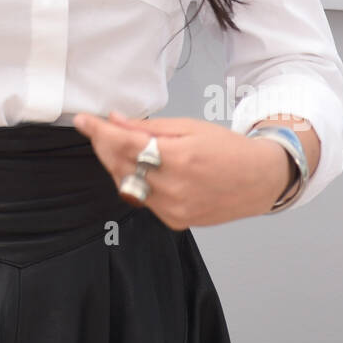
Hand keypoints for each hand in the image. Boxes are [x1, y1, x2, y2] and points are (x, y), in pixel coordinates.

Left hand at [72, 110, 293, 228]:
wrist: (258, 180)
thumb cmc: (228, 149)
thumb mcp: (189, 127)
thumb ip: (148, 127)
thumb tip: (115, 120)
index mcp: (179, 158)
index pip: (125, 144)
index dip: (99, 131)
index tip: (83, 121)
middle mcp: (174, 188)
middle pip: (121, 166)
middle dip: (104, 146)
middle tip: (98, 130)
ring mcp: (174, 209)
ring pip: (127, 185)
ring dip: (116, 164)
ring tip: (120, 146)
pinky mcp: (175, 221)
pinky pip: (143, 200)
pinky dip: (135, 182)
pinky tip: (140, 168)